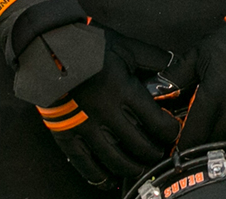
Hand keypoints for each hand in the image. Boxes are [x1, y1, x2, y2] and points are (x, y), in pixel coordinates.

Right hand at [0, 0, 175, 185]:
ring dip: (133, 167)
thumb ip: (154, 58)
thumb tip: (178, 65)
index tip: (174, 132)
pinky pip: (86, 164)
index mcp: (124, 90)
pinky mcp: (66, 135)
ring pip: (115, 159)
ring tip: (142, 167)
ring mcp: (85, 127)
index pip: (157, 122)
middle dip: (155, 152)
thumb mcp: (125, 46)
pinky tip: (111, 179)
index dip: (170, 132)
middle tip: (162, 152)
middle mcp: (106, 112)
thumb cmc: (88, 45)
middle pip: (139, 145)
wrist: (47, 48)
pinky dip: (100, 176)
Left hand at [166, 0, 225, 147]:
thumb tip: (157, 91)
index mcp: (214, 97)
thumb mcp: (199, 54)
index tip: (177, 149)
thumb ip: (176, 77)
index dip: (182, 148)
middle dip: (201, 150)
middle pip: (212, 147)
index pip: (193, 138)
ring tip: (216, 145)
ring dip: (224, 150)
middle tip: (195, 146)